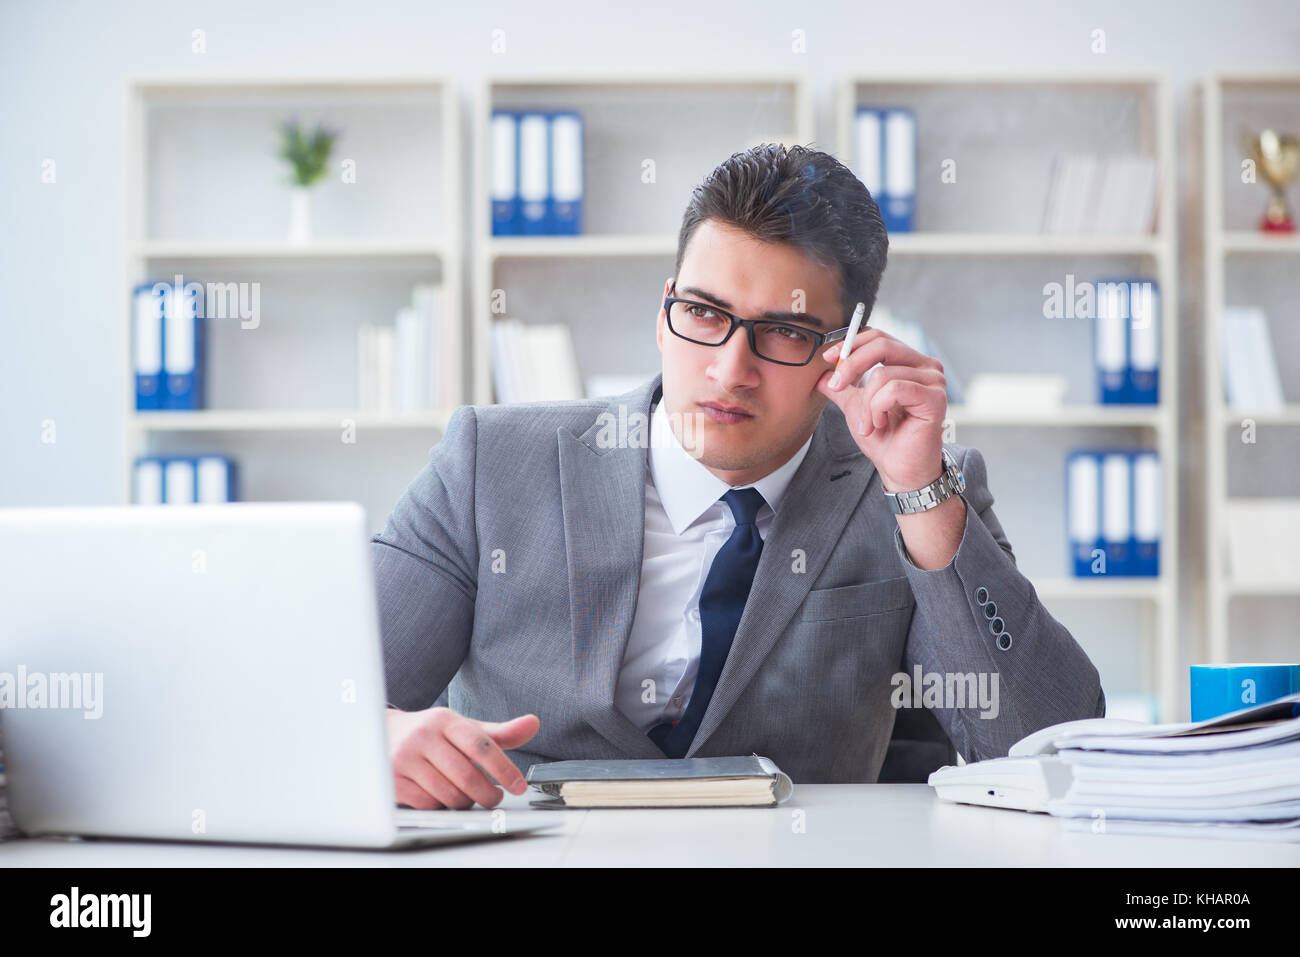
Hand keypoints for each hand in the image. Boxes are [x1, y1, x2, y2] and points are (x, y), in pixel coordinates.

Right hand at [386, 706, 540, 809]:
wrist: (383, 735)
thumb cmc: (432, 735)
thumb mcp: (464, 728)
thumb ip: (500, 732)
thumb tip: (533, 724)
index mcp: (444, 720)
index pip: (481, 745)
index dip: (504, 769)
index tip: (519, 785)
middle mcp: (423, 736)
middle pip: (467, 776)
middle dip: (487, 793)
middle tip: (494, 797)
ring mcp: (405, 759)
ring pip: (449, 794)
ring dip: (466, 802)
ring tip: (468, 796)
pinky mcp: (393, 780)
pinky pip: (429, 805)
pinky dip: (442, 806)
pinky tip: (443, 796)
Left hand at [816, 328, 947, 490]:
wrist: (899, 469)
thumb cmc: (884, 439)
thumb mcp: (856, 407)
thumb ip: (843, 389)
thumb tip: (822, 375)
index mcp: (909, 362)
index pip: (878, 337)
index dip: (851, 344)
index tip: (829, 359)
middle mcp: (926, 366)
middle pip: (881, 345)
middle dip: (852, 366)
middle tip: (837, 386)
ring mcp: (934, 381)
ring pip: (883, 374)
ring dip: (866, 403)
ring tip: (867, 425)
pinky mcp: (935, 398)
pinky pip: (894, 390)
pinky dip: (877, 408)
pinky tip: (879, 424)